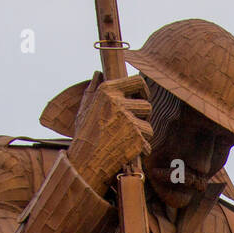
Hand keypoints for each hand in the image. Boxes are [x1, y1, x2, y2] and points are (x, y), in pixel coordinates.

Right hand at [69, 74, 152, 194]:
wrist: (86, 159)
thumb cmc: (85, 133)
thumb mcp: (84, 107)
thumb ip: (93, 88)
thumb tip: (98, 73)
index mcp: (108, 91)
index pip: (137, 81)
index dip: (144, 89)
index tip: (143, 96)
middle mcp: (119, 103)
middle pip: (147, 106)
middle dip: (143, 117)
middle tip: (131, 126)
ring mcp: (129, 121)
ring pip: (149, 127)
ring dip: (142, 135)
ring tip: (126, 140)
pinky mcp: (136, 138)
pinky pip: (148, 144)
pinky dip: (141, 150)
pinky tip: (127, 150)